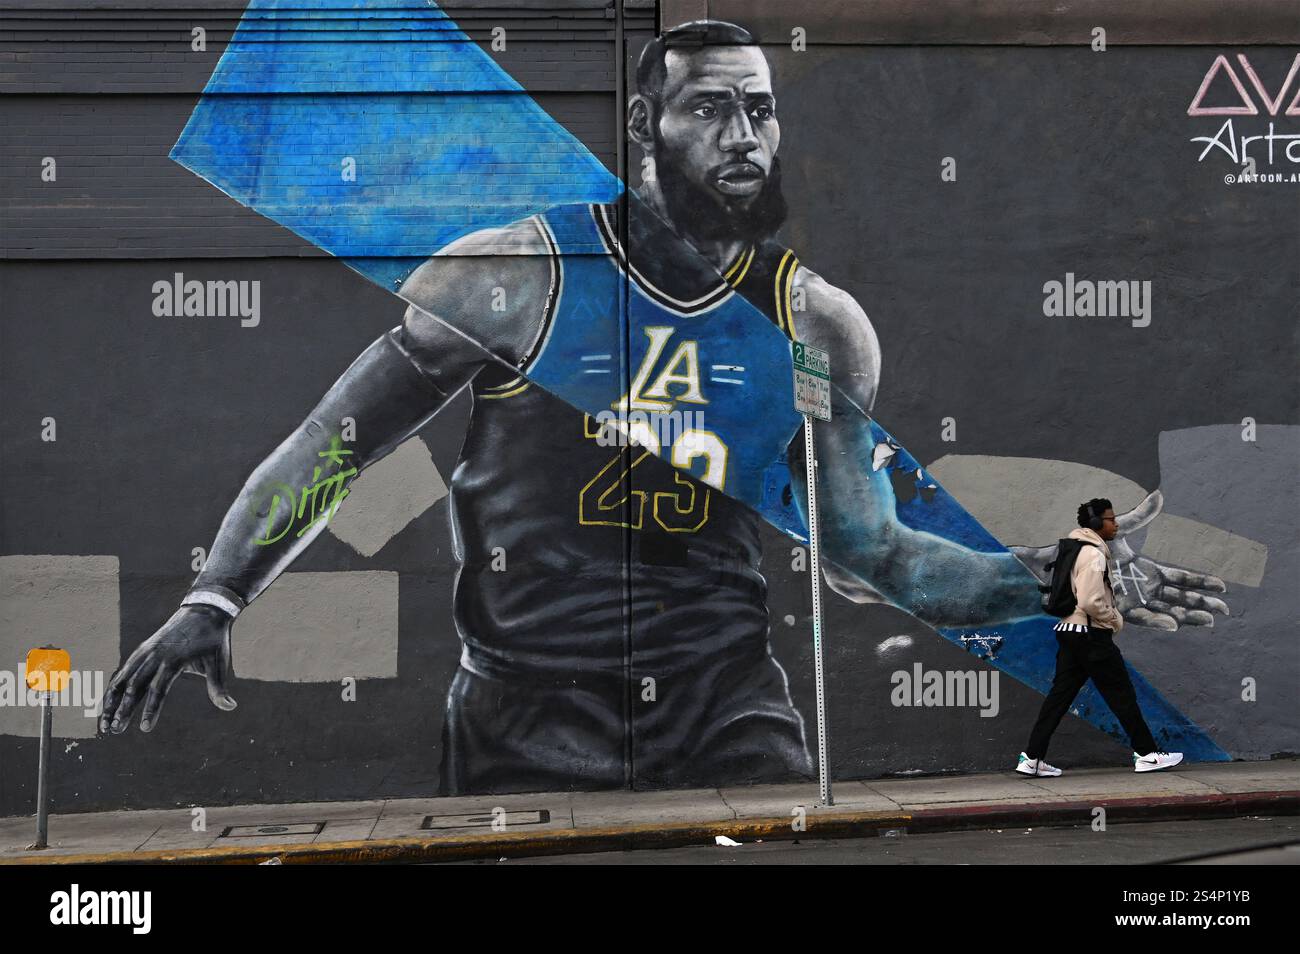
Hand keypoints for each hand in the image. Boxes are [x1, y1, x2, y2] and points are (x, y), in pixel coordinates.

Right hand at [99, 604, 236, 733]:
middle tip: (114, 730)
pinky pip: (123, 671)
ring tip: (103, 723)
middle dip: (123, 709)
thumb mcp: (219, 661)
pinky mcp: (142, 650)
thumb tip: (231, 707)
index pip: (158, 689)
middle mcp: (154, 655)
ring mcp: (145, 651)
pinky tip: (106, 705)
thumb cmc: (214, 639)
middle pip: (134, 685)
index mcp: (173, 659)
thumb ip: (218, 687)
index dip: (151, 709)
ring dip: (111, 701)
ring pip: (122, 678)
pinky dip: (112, 688)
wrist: (204, 609)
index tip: (145, 729)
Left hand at [1011, 490, 1229, 629]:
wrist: (1061, 559)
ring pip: (1166, 610)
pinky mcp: (1117, 608)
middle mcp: (1143, 586)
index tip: (1223, 588)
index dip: (1201, 582)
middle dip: (1202, 603)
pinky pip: (1141, 617)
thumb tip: (1160, 495)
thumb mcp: (1117, 528)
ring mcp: (1132, 599)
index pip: (1180, 577)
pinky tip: (1174, 624)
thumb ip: (1140, 516)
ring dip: (1188, 615)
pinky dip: (1157, 620)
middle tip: (1225, 610)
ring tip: (1210, 620)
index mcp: (1146, 568)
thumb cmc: (1087, 543)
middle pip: (1179, 597)